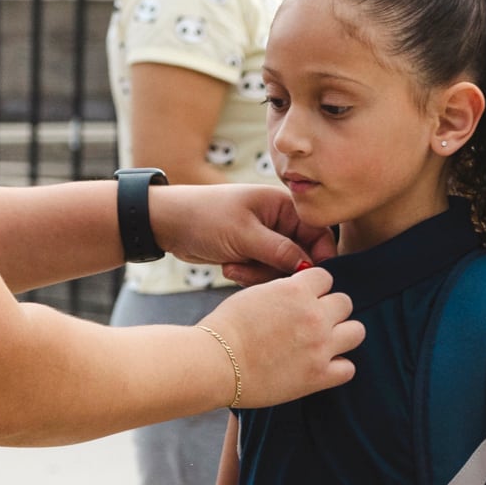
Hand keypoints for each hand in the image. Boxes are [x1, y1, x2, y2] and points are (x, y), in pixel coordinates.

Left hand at [155, 181, 323, 281]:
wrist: (167, 223)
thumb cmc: (204, 217)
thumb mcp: (244, 234)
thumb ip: (281, 251)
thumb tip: (311, 269)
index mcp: (283, 206)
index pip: (318, 233)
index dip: (318, 257)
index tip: (308, 278)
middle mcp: (279, 221)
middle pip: (302, 256)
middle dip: (278, 269)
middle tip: (254, 272)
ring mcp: (266, 239)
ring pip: (282, 269)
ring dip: (259, 275)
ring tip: (233, 268)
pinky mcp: (253, 254)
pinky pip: (264, 273)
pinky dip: (250, 276)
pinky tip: (229, 268)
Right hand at [202, 268, 362, 407]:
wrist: (214, 362)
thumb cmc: (226, 328)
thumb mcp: (255, 294)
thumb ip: (283, 291)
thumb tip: (299, 291)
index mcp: (297, 290)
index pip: (326, 278)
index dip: (315, 289)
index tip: (303, 301)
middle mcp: (314, 315)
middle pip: (345, 302)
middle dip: (330, 311)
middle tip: (312, 324)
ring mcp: (320, 346)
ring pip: (357, 331)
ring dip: (342, 336)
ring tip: (322, 343)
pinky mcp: (319, 375)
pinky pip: (349, 368)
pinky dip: (337, 368)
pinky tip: (320, 367)